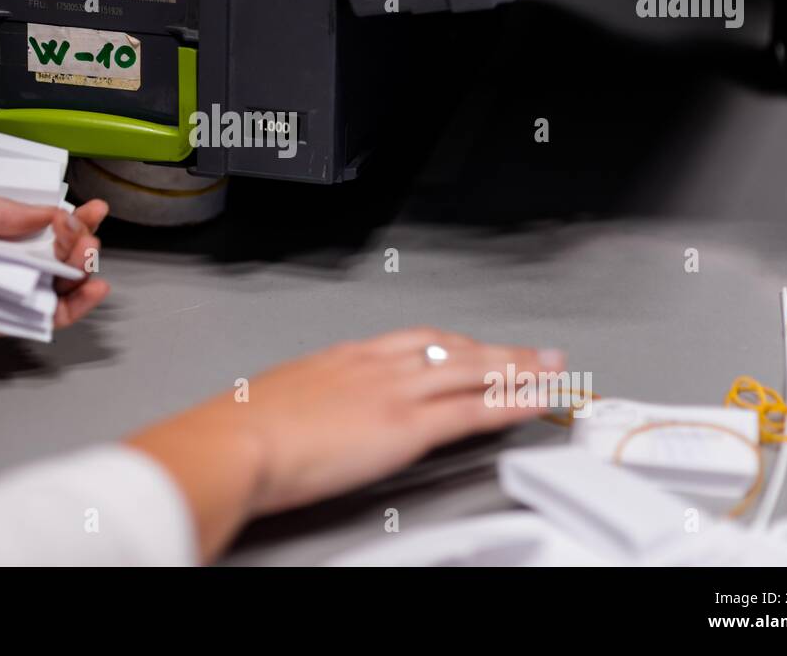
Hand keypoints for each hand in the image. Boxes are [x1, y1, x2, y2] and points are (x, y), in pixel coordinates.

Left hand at [0, 176, 109, 342]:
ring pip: (42, 290)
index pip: (34, 223)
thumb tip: (47, 217)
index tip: (88, 211)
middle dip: (77, 245)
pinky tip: (78, 293)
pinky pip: (22, 320)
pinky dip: (57, 311)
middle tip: (87, 236)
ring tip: (88, 260)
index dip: (66, 218)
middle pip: (46, 257)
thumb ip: (0, 212)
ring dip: (74, 276)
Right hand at [127, 328, 562, 560]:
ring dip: (516, 368)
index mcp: (341, 359)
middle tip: (530, 351)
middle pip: (450, 349)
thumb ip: (306, 406)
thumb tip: (308, 420)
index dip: (451, 345)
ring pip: (471, 371)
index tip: (471, 348)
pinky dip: (511, 401)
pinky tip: (535, 400)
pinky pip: (473, 408)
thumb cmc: (240, 430)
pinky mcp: (407, 424)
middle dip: (495, 350)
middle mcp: (374, 365)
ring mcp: (394, 391)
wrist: (236, 443)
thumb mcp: (275, 403)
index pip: (412, 343)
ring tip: (550, 370)